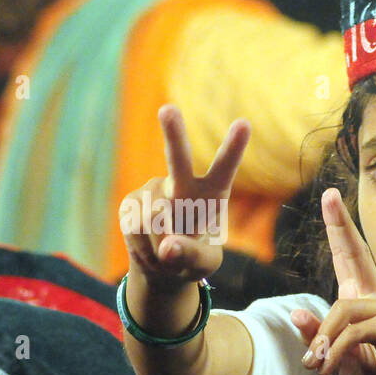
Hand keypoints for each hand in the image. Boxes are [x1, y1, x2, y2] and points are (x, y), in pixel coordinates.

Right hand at [119, 105, 249, 290]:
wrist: (162, 263)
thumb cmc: (192, 258)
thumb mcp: (203, 264)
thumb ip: (191, 256)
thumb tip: (168, 247)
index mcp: (211, 195)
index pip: (224, 169)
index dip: (233, 148)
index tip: (244, 123)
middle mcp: (182, 184)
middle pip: (177, 159)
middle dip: (173, 135)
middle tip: (167, 110)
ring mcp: (154, 190)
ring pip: (153, 217)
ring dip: (158, 243)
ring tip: (165, 250)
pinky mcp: (131, 202)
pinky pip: (135, 227)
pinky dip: (142, 245)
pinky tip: (148, 244)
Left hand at [292, 188, 375, 374]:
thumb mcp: (334, 358)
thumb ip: (317, 337)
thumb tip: (296, 310)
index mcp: (361, 301)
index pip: (348, 258)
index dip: (339, 228)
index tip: (331, 197)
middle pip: (355, 254)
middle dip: (340, 225)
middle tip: (330, 195)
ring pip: (341, 309)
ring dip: (323, 340)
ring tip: (316, 365)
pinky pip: (354, 330)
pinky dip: (336, 350)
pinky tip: (328, 369)